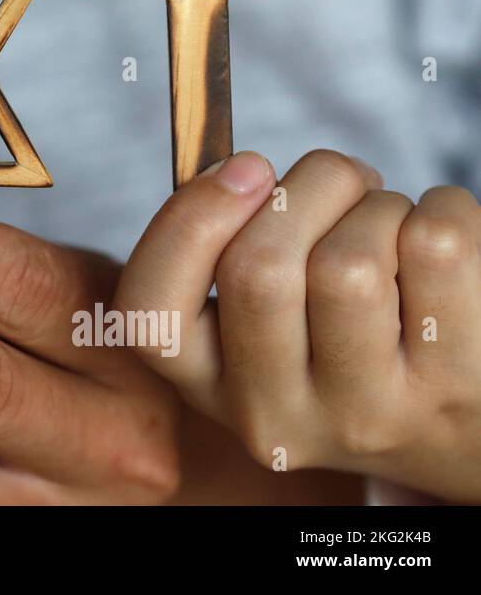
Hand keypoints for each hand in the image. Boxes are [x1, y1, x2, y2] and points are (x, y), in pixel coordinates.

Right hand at [115, 149, 480, 501]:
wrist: (459, 431)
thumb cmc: (345, 338)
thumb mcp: (259, 319)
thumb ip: (224, 248)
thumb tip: (242, 172)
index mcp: (209, 388)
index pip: (150, 314)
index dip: (189, 220)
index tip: (249, 168)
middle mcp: (277, 417)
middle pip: (258, 269)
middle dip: (309, 184)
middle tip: (339, 178)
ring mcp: (368, 413)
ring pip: (351, 261)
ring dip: (378, 205)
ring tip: (390, 222)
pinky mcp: (455, 388)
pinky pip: (437, 245)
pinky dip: (444, 207)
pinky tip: (436, 237)